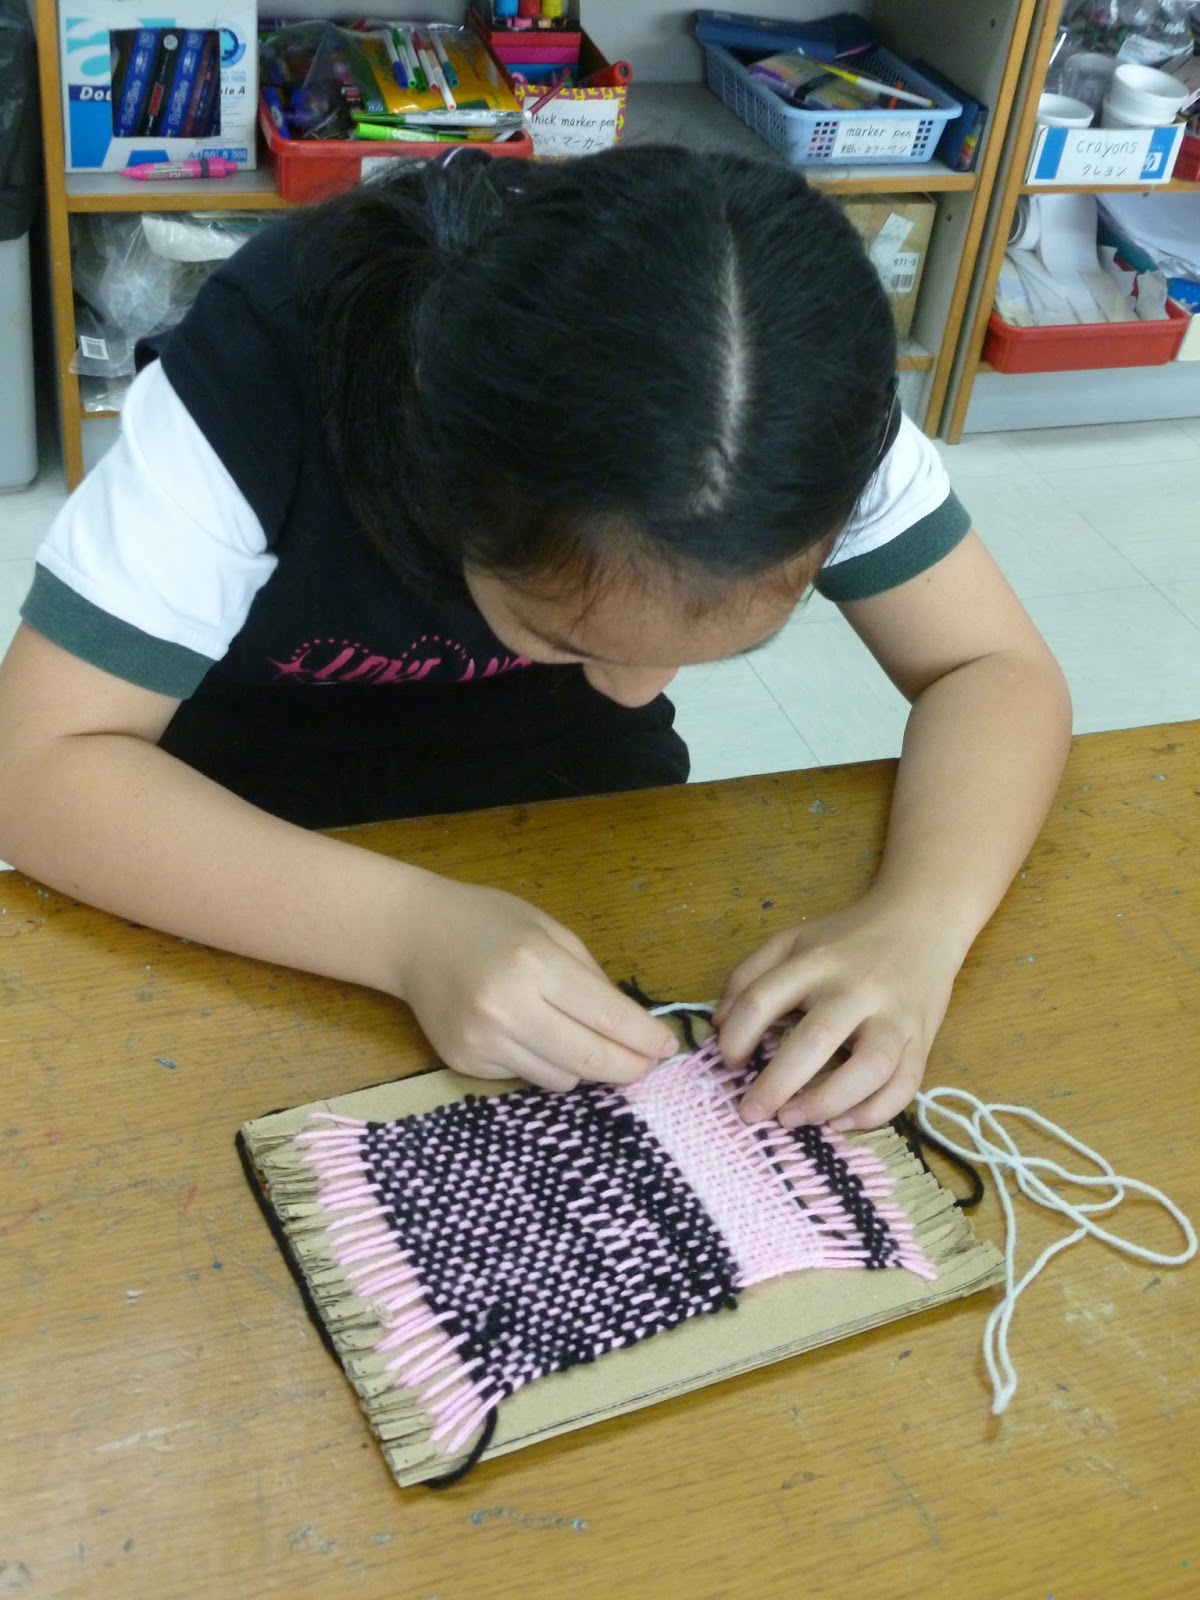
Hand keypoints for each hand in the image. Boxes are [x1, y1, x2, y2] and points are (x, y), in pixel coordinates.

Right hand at [394, 872, 677, 1090]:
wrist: (413, 937)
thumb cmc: (488, 923)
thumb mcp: (549, 929)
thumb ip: (591, 977)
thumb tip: (634, 1027)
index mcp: (535, 965)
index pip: (607, 1017)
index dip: (645, 1037)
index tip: (668, 1045)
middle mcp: (507, 1009)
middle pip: (590, 1061)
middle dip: (631, 1067)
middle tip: (649, 1064)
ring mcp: (483, 1043)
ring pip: (563, 1080)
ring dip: (587, 1068)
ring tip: (587, 1042)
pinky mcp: (465, 1064)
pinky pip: (527, 1078)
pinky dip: (545, 1065)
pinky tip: (533, 1036)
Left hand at [714, 894, 964, 1131]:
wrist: (921, 923)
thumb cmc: (846, 940)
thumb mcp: (792, 941)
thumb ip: (749, 974)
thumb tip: (718, 1024)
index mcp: (817, 961)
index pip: (763, 999)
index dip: (736, 1036)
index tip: (728, 1062)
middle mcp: (858, 988)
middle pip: (816, 1039)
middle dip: (776, 1084)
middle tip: (750, 1111)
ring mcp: (895, 1017)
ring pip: (869, 1068)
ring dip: (827, 1102)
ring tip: (791, 1119)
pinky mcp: (922, 1041)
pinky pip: (905, 1086)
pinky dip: (873, 1113)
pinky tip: (839, 1123)